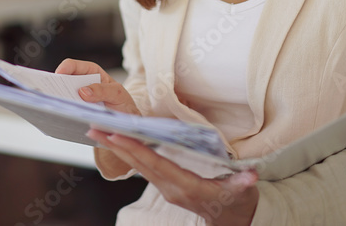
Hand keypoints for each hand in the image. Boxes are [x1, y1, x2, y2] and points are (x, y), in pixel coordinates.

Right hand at [55, 59, 140, 114]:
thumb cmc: (122, 102)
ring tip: (57, 108)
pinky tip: (63, 118)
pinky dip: (63, 113)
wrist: (127, 120)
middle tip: (52, 94)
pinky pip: (65, 111)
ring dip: (58, 101)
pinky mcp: (76, 112)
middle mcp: (80, 84)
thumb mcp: (117, 93)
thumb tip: (83, 92)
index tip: (59, 76)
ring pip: (61, 97)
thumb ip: (103, 90)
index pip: (72, 66)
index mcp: (90, 72)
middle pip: (62, 81)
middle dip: (55, 86)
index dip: (64, 68)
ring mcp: (77, 98)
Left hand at [87, 130, 258, 225]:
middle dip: (117, 146)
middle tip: (94, 129)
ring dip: (117, 149)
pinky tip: (117, 143)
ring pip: (138, 166)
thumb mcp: (243, 192)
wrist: (232, 220)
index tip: (118, 136)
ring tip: (97, 133)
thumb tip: (251, 177)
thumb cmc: (237, 201)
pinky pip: (144, 168)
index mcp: (188, 188)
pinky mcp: (166, 185)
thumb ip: (243, 184)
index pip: (158, 166)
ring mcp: (167, 188)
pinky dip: (129, 154)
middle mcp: (172, 188)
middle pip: (141, 165)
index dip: (137, 150)